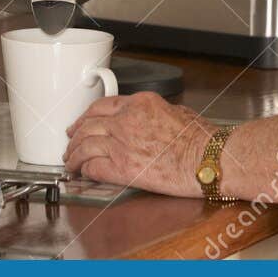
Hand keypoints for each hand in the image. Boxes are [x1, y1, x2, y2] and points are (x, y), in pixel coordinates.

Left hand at [62, 92, 213, 194]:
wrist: (208, 159)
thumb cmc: (200, 139)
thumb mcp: (177, 111)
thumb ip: (155, 113)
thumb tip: (148, 121)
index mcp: (139, 103)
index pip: (101, 107)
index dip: (85, 117)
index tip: (81, 123)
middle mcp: (126, 120)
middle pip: (87, 126)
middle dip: (74, 136)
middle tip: (70, 144)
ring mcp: (122, 144)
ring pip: (84, 146)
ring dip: (74, 155)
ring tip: (71, 162)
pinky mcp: (123, 169)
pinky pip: (93, 167)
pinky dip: (85, 170)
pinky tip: (83, 173)